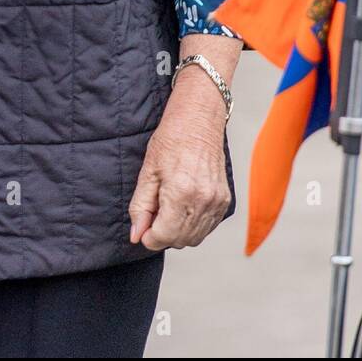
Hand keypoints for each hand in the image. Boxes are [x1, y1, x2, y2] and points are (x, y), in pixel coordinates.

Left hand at [128, 60, 231, 250]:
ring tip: (169, 208)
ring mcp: (217, 201)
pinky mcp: (225, 200)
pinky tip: (184, 206)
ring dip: (178, 232)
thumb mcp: (148, 171)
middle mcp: (203, 200)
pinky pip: (207, 227)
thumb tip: (136, 235)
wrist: (199, 119)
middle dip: (163, 235)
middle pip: (180, 241)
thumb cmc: (171, 139)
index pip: (164, 236)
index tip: (143, 228)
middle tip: (154, 214)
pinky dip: (193, 225)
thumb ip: (141, 207)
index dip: (149, 237)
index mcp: (181, 192)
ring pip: (195, 238)